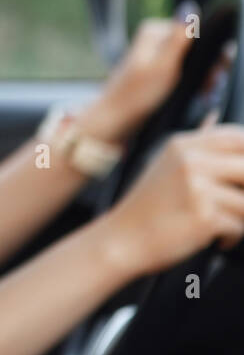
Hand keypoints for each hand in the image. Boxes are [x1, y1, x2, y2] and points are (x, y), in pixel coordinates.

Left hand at [81, 4, 198, 143]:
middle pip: (195, 44)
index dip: (210, 52)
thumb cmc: (137, 95)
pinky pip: (183, 68)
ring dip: (202, 74)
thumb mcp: (163, 66)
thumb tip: (189, 7)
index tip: (215, 73)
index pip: (196, 30)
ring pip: (192, 58)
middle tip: (209, 87)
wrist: (115, 118)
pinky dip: (192, 80)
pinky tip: (196, 93)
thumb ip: (178, 38)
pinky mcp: (155, 67)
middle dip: (207, 65)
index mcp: (154, 30)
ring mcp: (154, 51)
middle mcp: (153, 36)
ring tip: (204, 92)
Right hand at [96, 119, 243, 279]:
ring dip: (239, 217)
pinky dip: (231, 237)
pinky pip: (240, 226)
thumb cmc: (147, 207)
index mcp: (182, 145)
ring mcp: (197, 189)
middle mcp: (190, 161)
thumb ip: (195, 144)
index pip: (238, 138)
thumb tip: (215, 114)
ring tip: (221, 223)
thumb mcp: (164, 163)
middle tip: (234, 203)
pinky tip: (214, 237)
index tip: (241, 178)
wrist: (121, 240)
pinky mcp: (204, 217)